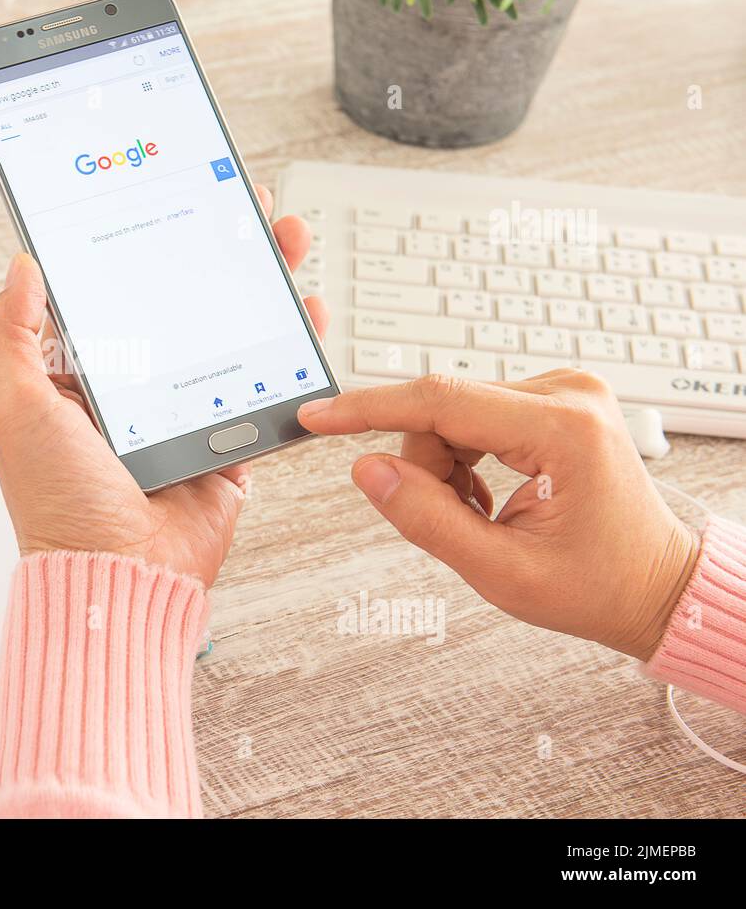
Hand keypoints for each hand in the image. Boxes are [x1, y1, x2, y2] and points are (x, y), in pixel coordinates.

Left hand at [0, 186, 326, 587]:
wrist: (122, 578)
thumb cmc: (60, 505)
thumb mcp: (16, 410)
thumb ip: (9, 336)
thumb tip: (20, 267)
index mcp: (77, 376)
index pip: (112, 291)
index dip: (140, 242)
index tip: (166, 198)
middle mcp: (133, 389)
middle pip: (179, 302)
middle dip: (216, 252)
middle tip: (243, 208)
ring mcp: (183, 413)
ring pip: (228, 333)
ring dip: (261, 286)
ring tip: (285, 242)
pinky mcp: (226, 444)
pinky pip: (264, 387)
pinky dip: (290, 353)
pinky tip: (306, 315)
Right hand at [298, 369, 698, 658]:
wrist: (658, 586)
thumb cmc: (599, 586)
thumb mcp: (501, 572)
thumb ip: (426, 518)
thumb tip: (367, 470)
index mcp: (563, 429)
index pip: (440, 401)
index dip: (368, 409)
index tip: (318, 416)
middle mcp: (567, 393)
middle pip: (442, 409)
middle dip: (425, 465)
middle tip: (454, 519)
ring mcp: (564, 392)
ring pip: (453, 412)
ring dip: (445, 465)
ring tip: (479, 514)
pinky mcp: (555, 400)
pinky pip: (475, 415)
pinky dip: (464, 459)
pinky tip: (488, 496)